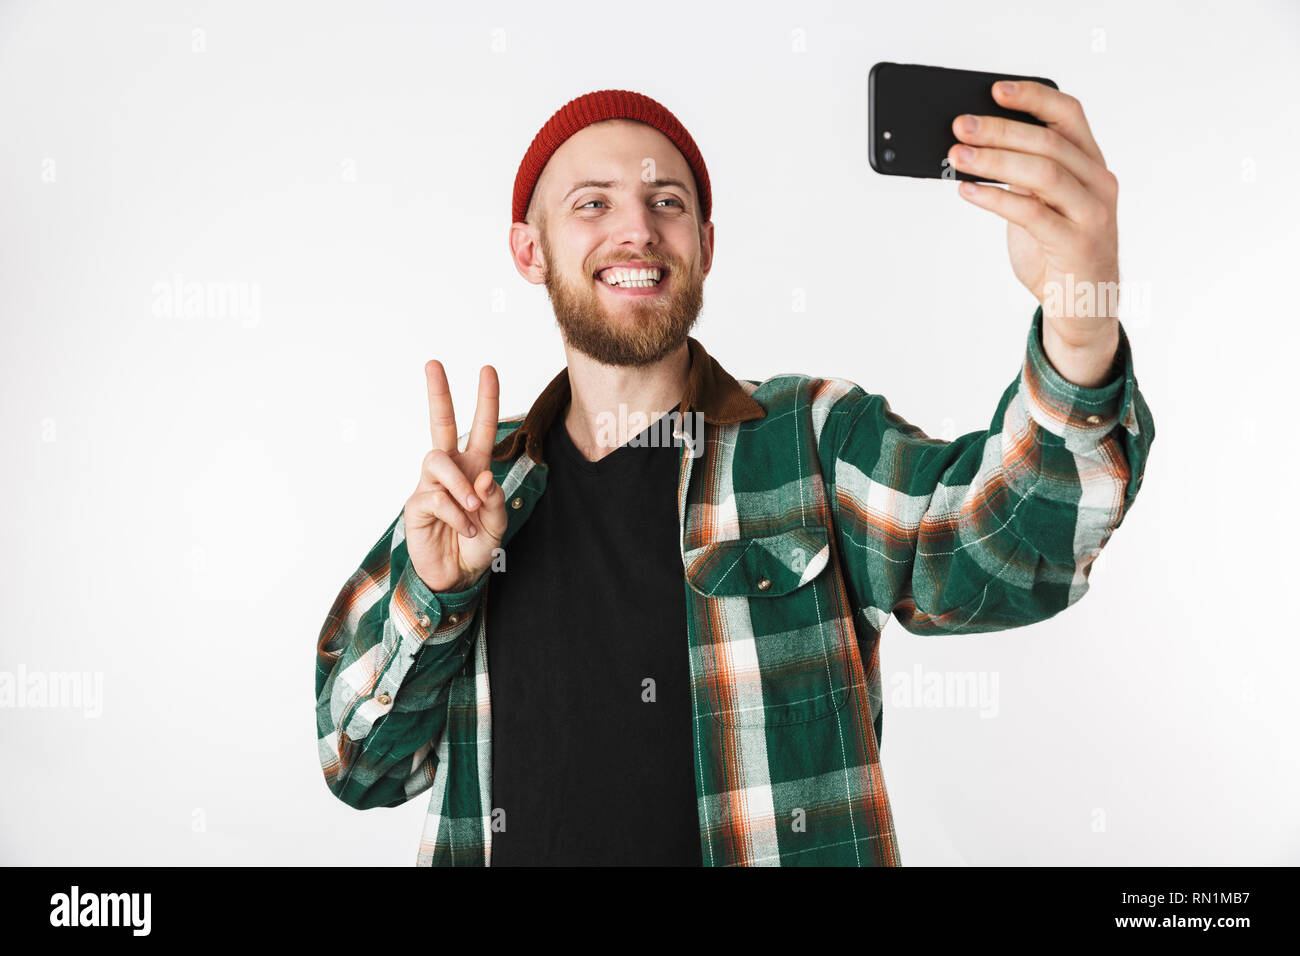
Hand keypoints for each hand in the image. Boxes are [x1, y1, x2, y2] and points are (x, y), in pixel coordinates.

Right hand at [403, 361, 508, 592]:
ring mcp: (431, 486)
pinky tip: (464, 529)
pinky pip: (435, 498)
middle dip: (439, 394)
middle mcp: (451, 471)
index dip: (486, 400)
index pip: (481, 428)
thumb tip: (484, 477)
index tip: (487, 369)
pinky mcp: (417, 506)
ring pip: (437, 461)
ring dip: (459, 483)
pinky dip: (454, 514)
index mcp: (474, 468)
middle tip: (433, 364)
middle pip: (441, 424)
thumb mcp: (497, 524)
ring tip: (472, 508)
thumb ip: (495, 501)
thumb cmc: (476, 547)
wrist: (456, 578)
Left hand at [949, 80, 1120, 384]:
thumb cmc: (1056, 253)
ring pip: (1044, 172)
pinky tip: (968, 191)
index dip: (1033, 97)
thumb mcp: (1040, 206)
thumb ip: (1020, 178)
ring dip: (995, 160)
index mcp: (1091, 165)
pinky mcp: (1077, 244)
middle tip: (959, 125)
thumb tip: (972, 149)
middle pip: (1048, 142)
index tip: (995, 89)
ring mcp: (1092, 214)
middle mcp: (1098, 184)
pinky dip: (996, 198)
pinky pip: (1032, 213)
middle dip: (999, 129)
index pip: (1069, 115)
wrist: (1083, 309)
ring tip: (957, 156)